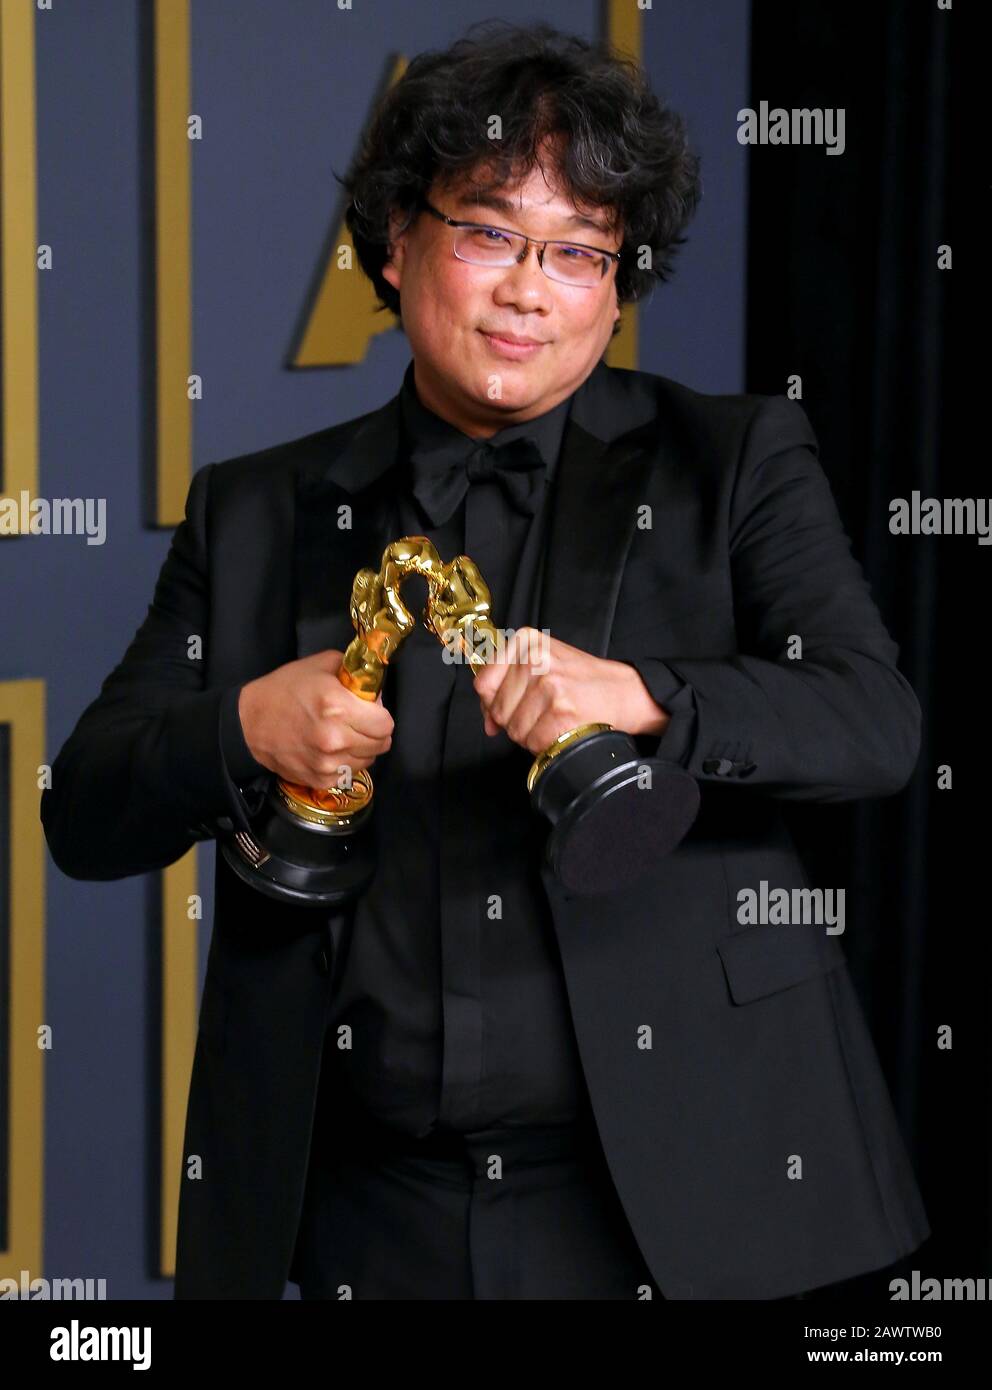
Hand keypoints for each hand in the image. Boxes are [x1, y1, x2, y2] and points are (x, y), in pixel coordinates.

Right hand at [237, 649, 393, 787]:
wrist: (249, 723)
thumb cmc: (284, 691)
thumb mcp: (321, 665)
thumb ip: (355, 674)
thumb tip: (376, 694)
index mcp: (337, 707)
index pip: (386, 724)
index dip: (380, 715)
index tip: (369, 710)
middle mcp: (335, 739)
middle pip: (381, 744)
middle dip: (374, 731)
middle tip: (357, 721)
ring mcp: (327, 763)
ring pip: (368, 760)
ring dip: (361, 748)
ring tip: (341, 734)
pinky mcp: (320, 780)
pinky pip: (350, 773)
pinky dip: (345, 762)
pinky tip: (330, 748)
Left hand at [472, 627, 670, 755]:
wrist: (624, 691)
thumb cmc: (581, 681)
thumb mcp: (542, 666)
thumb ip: (507, 689)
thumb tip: (488, 724)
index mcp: (525, 641)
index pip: (484, 684)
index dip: (491, 705)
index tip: (508, 710)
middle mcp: (535, 658)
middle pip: (498, 710)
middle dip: (515, 723)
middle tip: (541, 716)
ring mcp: (548, 683)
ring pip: (515, 729)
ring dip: (532, 736)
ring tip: (554, 721)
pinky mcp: (561, 708)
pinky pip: (534, 741)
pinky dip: (546, 745)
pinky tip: (562, 730)